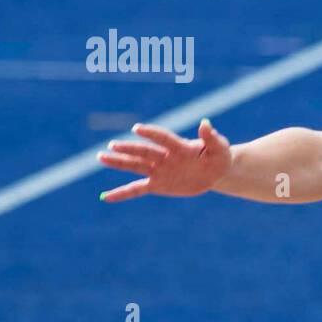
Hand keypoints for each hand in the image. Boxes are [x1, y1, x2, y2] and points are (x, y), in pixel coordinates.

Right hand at [97, 119, 231, 202]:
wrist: (215, 172)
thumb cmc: (219, 157)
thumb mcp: (220, 149)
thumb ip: (211, 138)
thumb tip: (205, 124)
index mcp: (180, 147)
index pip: (164, 139)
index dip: (152, 134)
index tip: (137, 129)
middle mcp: (165, 157)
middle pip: (144, 152)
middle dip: (129, 149)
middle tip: (112, 146)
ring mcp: (159, 170)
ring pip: (136, 166)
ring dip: (119, 162)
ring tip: (101, 157)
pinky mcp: (157, 184)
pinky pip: (137, 189)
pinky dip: (122, 193)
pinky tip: (106, 197)